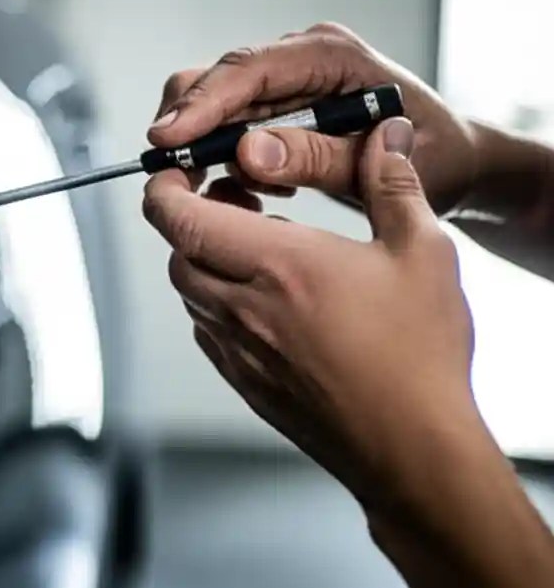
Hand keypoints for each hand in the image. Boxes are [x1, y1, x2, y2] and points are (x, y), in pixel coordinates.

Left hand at [143, 117, 480, 507]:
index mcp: (276, 267)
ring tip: (262, 249)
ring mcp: (238, 351)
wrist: (413, 449)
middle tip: (237, 199)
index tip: (184, 168)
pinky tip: (268, 298)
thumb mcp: (422, 251)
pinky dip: (220, 302)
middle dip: (194, 217)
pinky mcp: (244, 382)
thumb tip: (384, 138)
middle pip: (177, 251)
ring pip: (191, 292)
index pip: (177, 216)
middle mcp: (242, 308)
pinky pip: (208, 329)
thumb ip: (392, 185)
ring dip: (208, 260)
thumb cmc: (418, 355)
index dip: (165, 185)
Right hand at [149, 22, 478, 213]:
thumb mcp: (383, 166)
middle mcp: (301, 59)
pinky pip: (227, 129)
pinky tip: (259, 188)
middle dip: (189, 126)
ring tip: (246, 192)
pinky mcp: (276, 108)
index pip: (249, 69)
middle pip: (215, 78)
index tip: (168, 139)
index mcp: (331, 55)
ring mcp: (286, 82)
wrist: (455, 164)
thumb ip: (317, 156)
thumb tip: (248, 154)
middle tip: (179, 176)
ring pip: (212, 105)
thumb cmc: (436, 157)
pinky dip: (225, 162)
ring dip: (209, 151)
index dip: (203, 104)